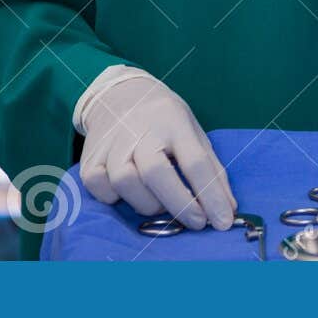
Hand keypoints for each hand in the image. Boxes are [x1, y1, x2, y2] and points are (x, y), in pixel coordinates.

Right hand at [78, 69, 236, 229]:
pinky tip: (130, 193)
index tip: (222, 222)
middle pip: (155, 172)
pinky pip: (99, 188)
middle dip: (179, 204)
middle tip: (196, 222)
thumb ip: (211, 170)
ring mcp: (112, 142)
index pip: (195, 161)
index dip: (210, 195)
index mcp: (173, 121)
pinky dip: (115, 197)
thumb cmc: (164, 120)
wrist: (120, 95)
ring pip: (125, 182)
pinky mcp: (90, 157)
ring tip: (160, 203)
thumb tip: (226, 211)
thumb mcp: (193, 133)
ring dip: (147, 203)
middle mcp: (140, 129)